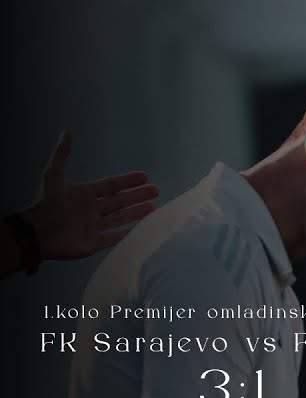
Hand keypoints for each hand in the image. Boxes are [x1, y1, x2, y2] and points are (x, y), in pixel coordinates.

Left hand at [20, 131, 157, 260]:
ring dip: (137, 213)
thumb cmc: (44, 202)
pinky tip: (141, 229)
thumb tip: (66, 133)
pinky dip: (128, 234)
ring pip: (120, 218)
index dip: (127, 181)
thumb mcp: (53, 174)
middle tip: (155, 190)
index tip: (145, 177)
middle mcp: (90, 210)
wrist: (37, 231)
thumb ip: (61, 154)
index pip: (111, 186)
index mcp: (83, 194)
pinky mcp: (93, 243)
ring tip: (154, 207)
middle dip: (138, 196)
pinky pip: (114, 238)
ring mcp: (93, 227)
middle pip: (119, 201)